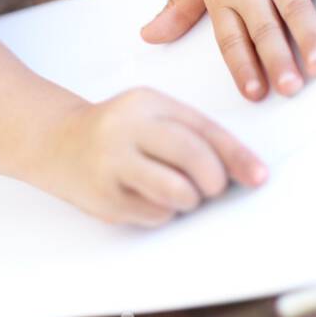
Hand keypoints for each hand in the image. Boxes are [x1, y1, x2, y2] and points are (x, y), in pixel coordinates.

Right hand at [44, 88, 267, 226]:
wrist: (56, 142)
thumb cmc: (118, 131)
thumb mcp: (152, 115)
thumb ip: (191, 133)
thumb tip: (242, 169)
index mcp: (148, 102)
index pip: (203, 128)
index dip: (237, 156)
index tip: (259, 176)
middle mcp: (127, 128)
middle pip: (192, 156)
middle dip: (214, 180)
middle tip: (213, 187)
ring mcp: (112, 163)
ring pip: (176, 191)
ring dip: (190, 199)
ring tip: (182, 193)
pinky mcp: (104, 197)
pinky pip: (155, 214)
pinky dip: (164, 212)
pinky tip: (149, 197)